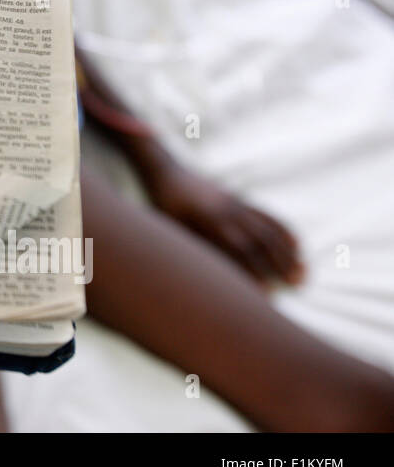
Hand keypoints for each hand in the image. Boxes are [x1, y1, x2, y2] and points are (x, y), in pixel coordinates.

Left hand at [146, 164, 303, 284]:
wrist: (166, 173)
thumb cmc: (163, 205)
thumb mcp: (172, 228)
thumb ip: (195, 247)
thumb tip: (212, 274)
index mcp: (210, 219)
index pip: (239, 250)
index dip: (254, 272)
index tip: (267, 293)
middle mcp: (228, 211)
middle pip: (261, 240)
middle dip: (280, 264)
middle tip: (297, 286)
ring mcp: (237, 204)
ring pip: (269, 229)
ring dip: (287, 251)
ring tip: (303, 273)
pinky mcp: (240, 200)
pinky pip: (267, 215)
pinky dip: (284, 231)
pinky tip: (298, 245)